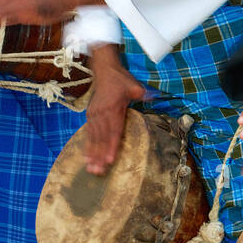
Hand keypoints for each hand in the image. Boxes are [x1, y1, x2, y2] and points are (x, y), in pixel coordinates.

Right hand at [83, 46, 144, 173]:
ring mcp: (94, 115)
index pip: (113, 131)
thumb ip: (144, 94)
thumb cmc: (121, 80)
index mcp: (113, 108)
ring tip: (91, 168)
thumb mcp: (135, 86)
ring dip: (92, 154)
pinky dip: (87, 146)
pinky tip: (86, 157)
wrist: (104, 70)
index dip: (111, 147)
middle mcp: (102, 113)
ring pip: (93, 138)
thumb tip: (156, 98)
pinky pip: (88, 133)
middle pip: (101, 139)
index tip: (110, 160)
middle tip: (99, 171)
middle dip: (100, 156)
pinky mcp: (90, 115)